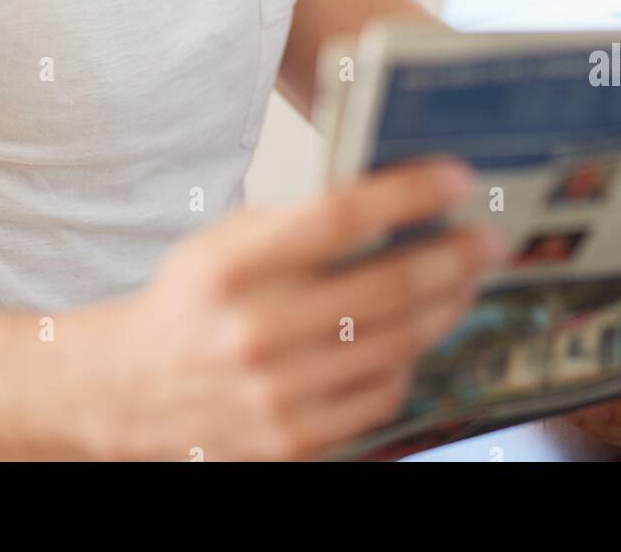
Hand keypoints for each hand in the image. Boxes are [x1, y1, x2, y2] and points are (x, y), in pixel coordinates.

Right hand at [69, 158, 505, 460]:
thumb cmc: (191, 300)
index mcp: (232, 265)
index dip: (407, 193)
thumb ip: (296, 220)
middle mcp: (255, 331)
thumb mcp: (225, 241)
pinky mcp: (294, 442)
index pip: (338, 216)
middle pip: (385, 286)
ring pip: (396, 344)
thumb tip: (392, 198)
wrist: (129, 391)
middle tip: (491, 238)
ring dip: (447, 306)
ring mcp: (277, 394)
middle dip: (454, 256)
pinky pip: (381, 396)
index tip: (457, 178)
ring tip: (468, 280)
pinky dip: (409, 361)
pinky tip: (420, 334)